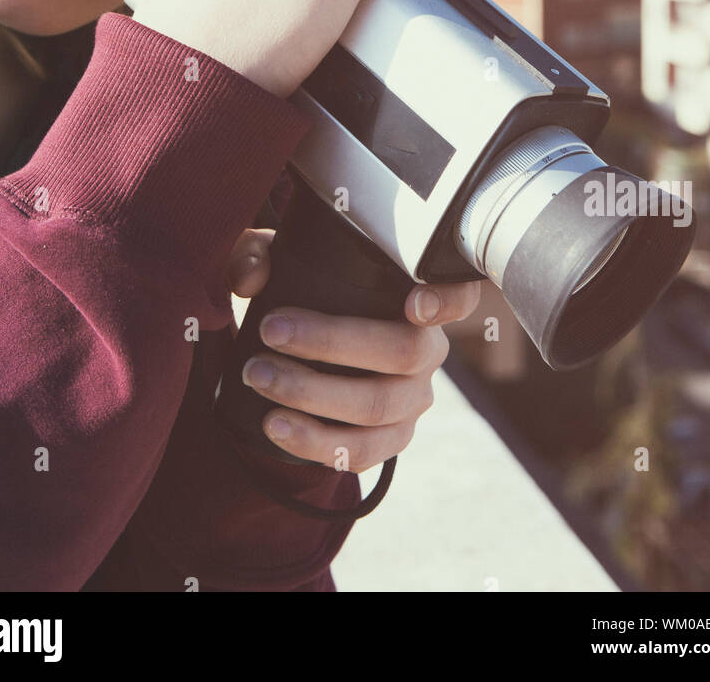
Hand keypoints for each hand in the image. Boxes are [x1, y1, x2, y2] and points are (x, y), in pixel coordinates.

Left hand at [225, 228, 481, 471]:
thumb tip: (251, 279)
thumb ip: (257, 256)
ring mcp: (413, 401)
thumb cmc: (302, 293)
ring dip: (311, 394)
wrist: (300, 355)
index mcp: (418, 297)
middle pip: (402, 351)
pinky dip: (313, 441)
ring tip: (257, 377)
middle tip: (269, 330)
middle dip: (331, 342)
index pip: (459, 294)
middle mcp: (428, 350)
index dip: (446, 300)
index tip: (414, 304)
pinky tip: (274, 424)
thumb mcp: (278, 263)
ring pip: (376, 406)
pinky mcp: (390, 442)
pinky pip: (361, 452)